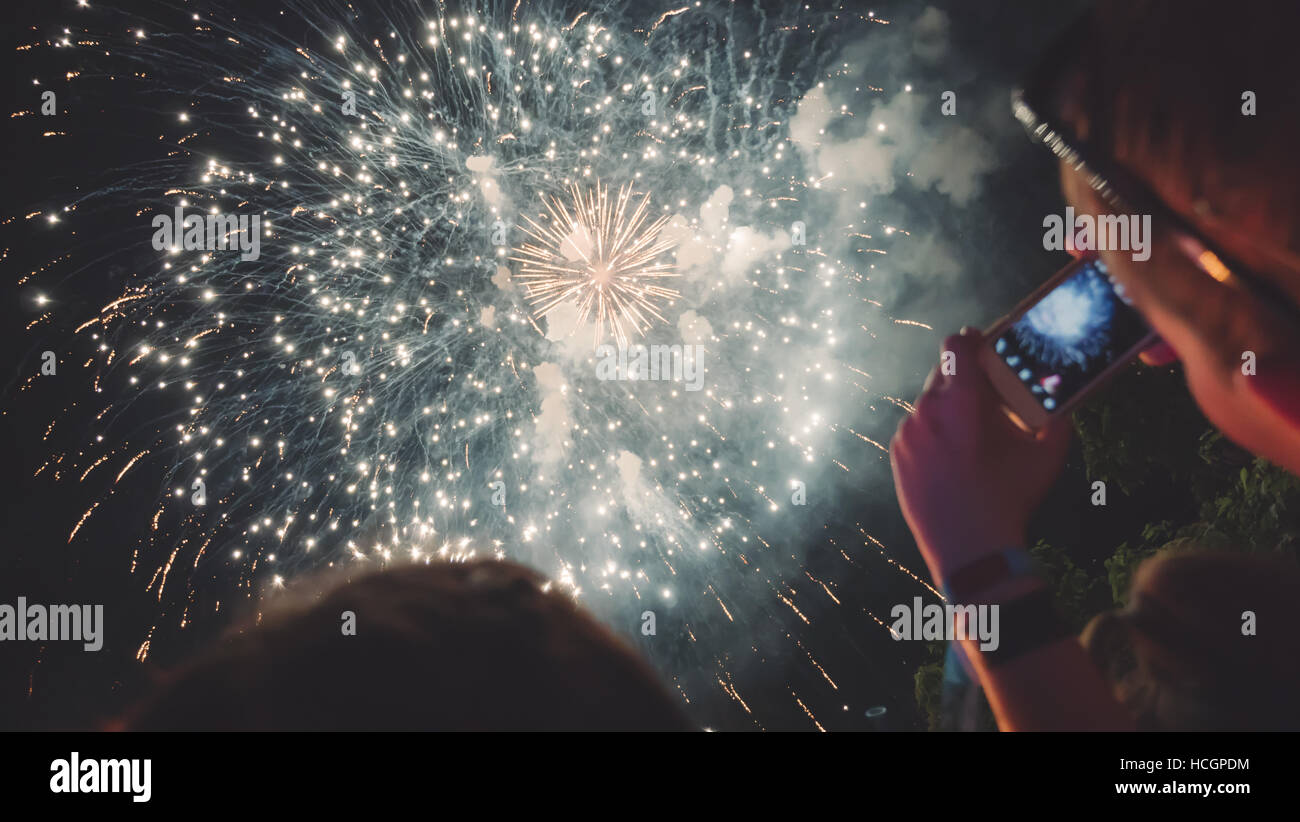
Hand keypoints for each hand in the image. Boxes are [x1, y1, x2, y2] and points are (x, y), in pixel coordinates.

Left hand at [890, 329, 1070, 587]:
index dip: (971, 339)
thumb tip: (1061, 393)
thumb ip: (1056, 414)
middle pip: (943, 373)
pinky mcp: (898, 454)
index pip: (958, 346)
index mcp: (963, 402)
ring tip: (971, 432)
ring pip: (928, 403)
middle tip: (985, 391)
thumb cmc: (1011, 499)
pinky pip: (917, 429)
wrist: (970, 550)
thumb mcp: (1046, 454)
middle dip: (964, 377)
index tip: (980, 341)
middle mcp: (928, 412)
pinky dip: (934, 432)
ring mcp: (908, 434)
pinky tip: (954, 453)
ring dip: (948, 407)